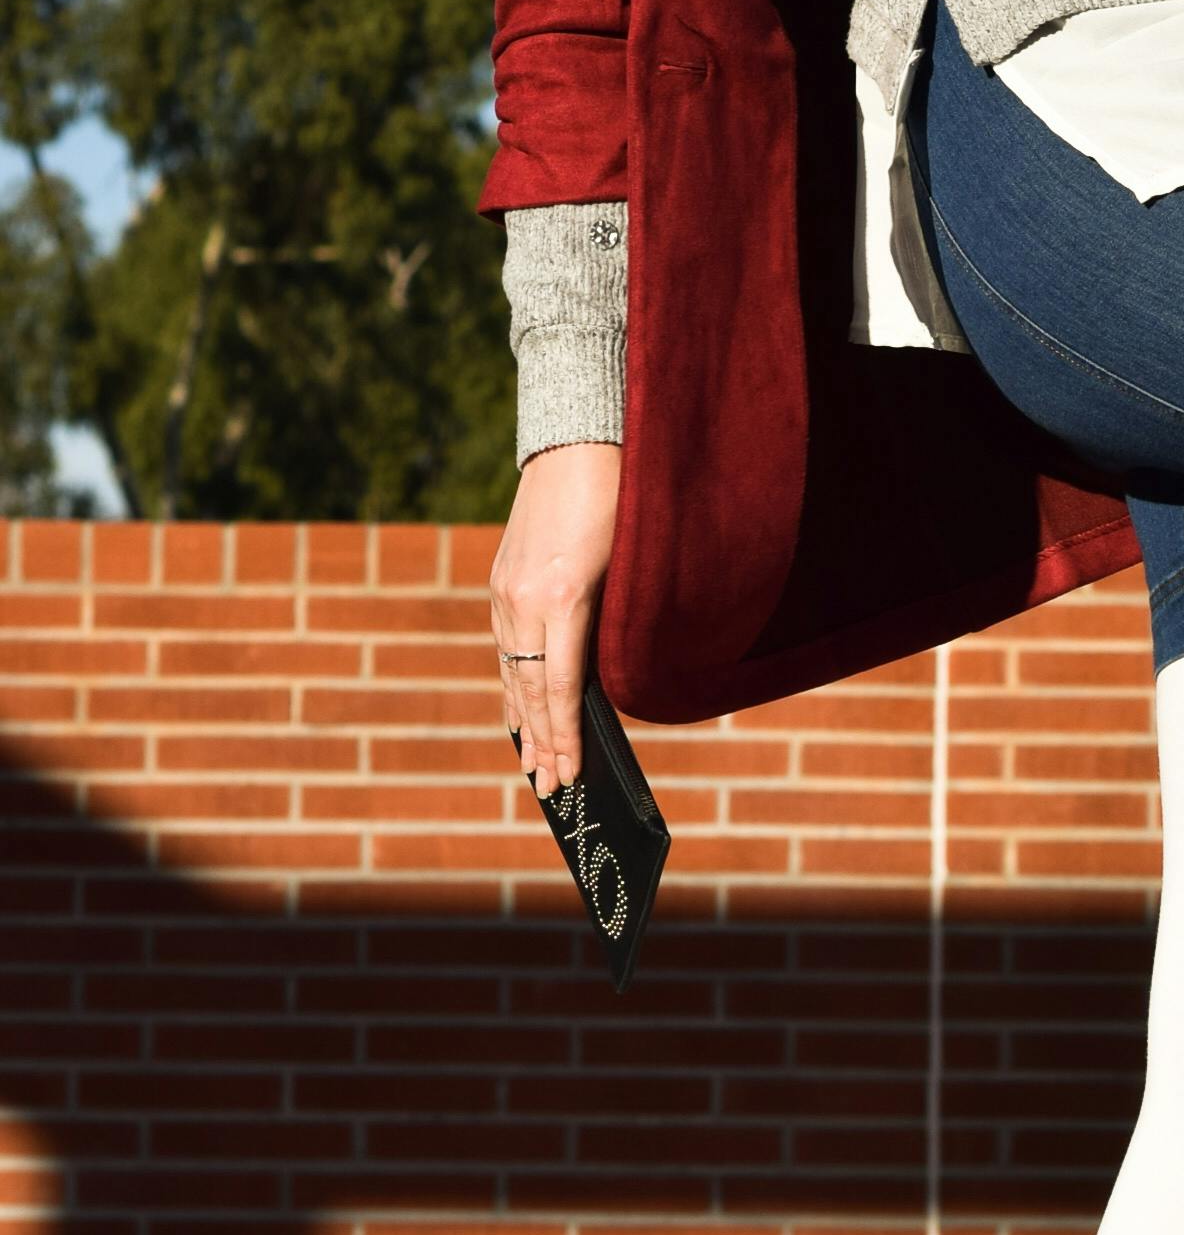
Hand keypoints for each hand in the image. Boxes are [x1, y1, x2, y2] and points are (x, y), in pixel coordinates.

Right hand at [491, 441, 620, 801]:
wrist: (578, 442)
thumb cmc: (623, 500)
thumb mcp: (630, 567)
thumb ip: (616, 625)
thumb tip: (609, 681)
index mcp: (561, 600)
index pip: (559, 689)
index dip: (565, 738)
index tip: (572, 777)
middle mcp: (523, 602)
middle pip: (530, 691)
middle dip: (542, 745)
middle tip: (552, 791)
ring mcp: (505, 593)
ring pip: (511, 673)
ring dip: (524, 723)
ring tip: (533, 765)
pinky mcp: (501, 582)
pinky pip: (504, 649)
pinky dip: (511, 686)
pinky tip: (517, 712)